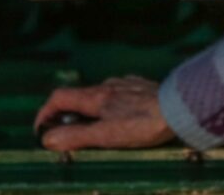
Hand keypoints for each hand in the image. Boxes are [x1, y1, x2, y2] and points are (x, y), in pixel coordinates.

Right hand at [33, 75, 177, 153]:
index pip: (59, 97)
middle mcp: (108, 85)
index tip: (42, 130)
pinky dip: (110, 106)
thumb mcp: (107, 136)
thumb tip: (47, 139)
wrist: (181, 108)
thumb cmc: (143, 125)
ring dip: (89, 111)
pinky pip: (118, 94)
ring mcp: (126, 84)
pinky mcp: (141, 86)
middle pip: (77, 97)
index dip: (45, 113)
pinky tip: (121, 118)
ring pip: (99, 95)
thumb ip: (77, 137)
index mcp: (96, 97)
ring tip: (95, 131)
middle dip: (67, 116)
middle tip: (68, 137)